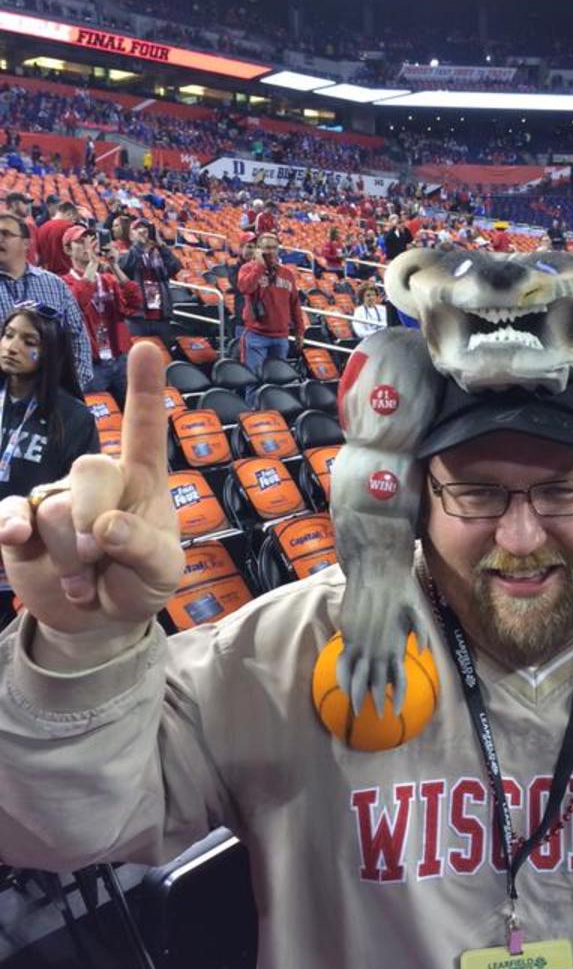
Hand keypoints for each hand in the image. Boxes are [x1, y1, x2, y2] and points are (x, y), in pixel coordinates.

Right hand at [0, 345, 183, 639]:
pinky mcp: (19, 525)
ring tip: (84, 581)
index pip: (143, 429)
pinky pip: (7, 515)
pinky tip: (17, 540)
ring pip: (53, 509)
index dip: (144, 389)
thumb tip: (106, 528)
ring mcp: (54, 499)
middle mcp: (96, 481)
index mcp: (141, 480)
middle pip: (90, 469)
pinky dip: (10, 527)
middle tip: (99, 555)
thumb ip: (146, 548)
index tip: (148, 348)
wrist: (97, 621)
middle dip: (92, 516)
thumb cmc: (138, 582)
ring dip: (71, 559)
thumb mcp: (162, 574)